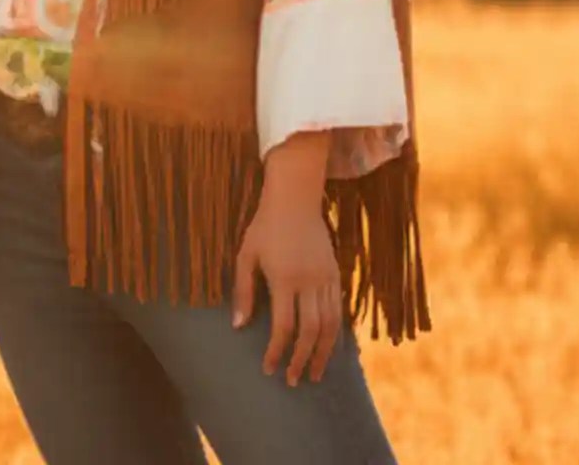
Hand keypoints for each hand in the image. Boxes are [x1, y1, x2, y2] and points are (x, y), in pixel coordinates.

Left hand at [232, 132, 341, 386]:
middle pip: (311, 332)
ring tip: (314, 373)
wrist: (295, 197)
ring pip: (331, 324)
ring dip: (323, 353)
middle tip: (293, 381)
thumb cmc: (264, 226)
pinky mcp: (336, 273)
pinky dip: (335, 332)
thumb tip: (239, 326)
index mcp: (285, 278)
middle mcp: (309, 281)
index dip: (277, 352)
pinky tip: (328, 347)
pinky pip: (339, 309)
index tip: (269, 369)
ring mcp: (327, 277)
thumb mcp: (246, 256)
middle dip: (302, 360)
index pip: (283, 327)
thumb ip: (242, 291)